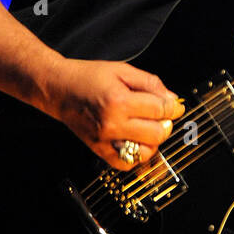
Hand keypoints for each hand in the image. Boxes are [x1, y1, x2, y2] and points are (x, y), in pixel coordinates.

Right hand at [44, 59, 185, 169]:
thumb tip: (172, 99)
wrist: (59, 90)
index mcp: (119, 101)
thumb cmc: (87, 77)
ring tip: (148, 128)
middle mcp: (112, 123)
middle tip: (162, 115)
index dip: (173, 107)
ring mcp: (105, 140)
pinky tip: (136, 141)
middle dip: (165, 123)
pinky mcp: (99, 150)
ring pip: (145, 152)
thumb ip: (150, 84)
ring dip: (153, 141)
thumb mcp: (122, 70)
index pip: (161, 110)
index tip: (175, 106)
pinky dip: (137, 155)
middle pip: (157, 133)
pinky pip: (127, 163)